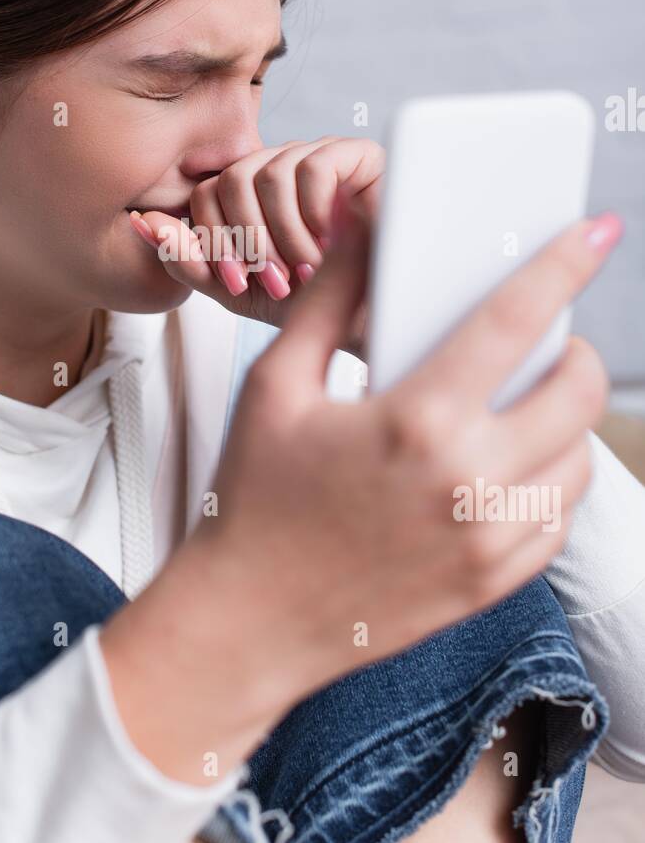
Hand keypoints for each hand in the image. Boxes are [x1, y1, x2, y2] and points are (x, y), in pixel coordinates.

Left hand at [128, 136, 383, 351]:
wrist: (373, 317)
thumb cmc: (312, 305)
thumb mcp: (239, 290)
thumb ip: (190, 261)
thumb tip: (145, 224)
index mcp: (247, 194)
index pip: (204, 194)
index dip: (214, 240)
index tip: (239, 284)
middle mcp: (277, 167)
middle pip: (231, 178)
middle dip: (248, 240)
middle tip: (276, 281)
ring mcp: (316, 156)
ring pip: (269, 173)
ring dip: (284, 235)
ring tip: (308, 269)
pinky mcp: (357, 155)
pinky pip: (314, 168)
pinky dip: (315, 215)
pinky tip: (332, 243)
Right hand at [200, 199, 619, 701]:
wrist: (247, 621)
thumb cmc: (254, 500)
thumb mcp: (275, 384)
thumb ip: (329, 296)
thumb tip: (360, 221)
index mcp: (416, 421)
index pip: (514, 320)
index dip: (563, 264)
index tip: (595, 232)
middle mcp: (469, 482)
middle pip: (576, 392)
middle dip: (574, 351)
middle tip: (546, 342)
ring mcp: (489, 541)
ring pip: (579, 459)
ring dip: (566, 421)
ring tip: (521, 409)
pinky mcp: (493, 584)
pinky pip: (558, 520)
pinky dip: (550, 484)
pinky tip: (508, 470)